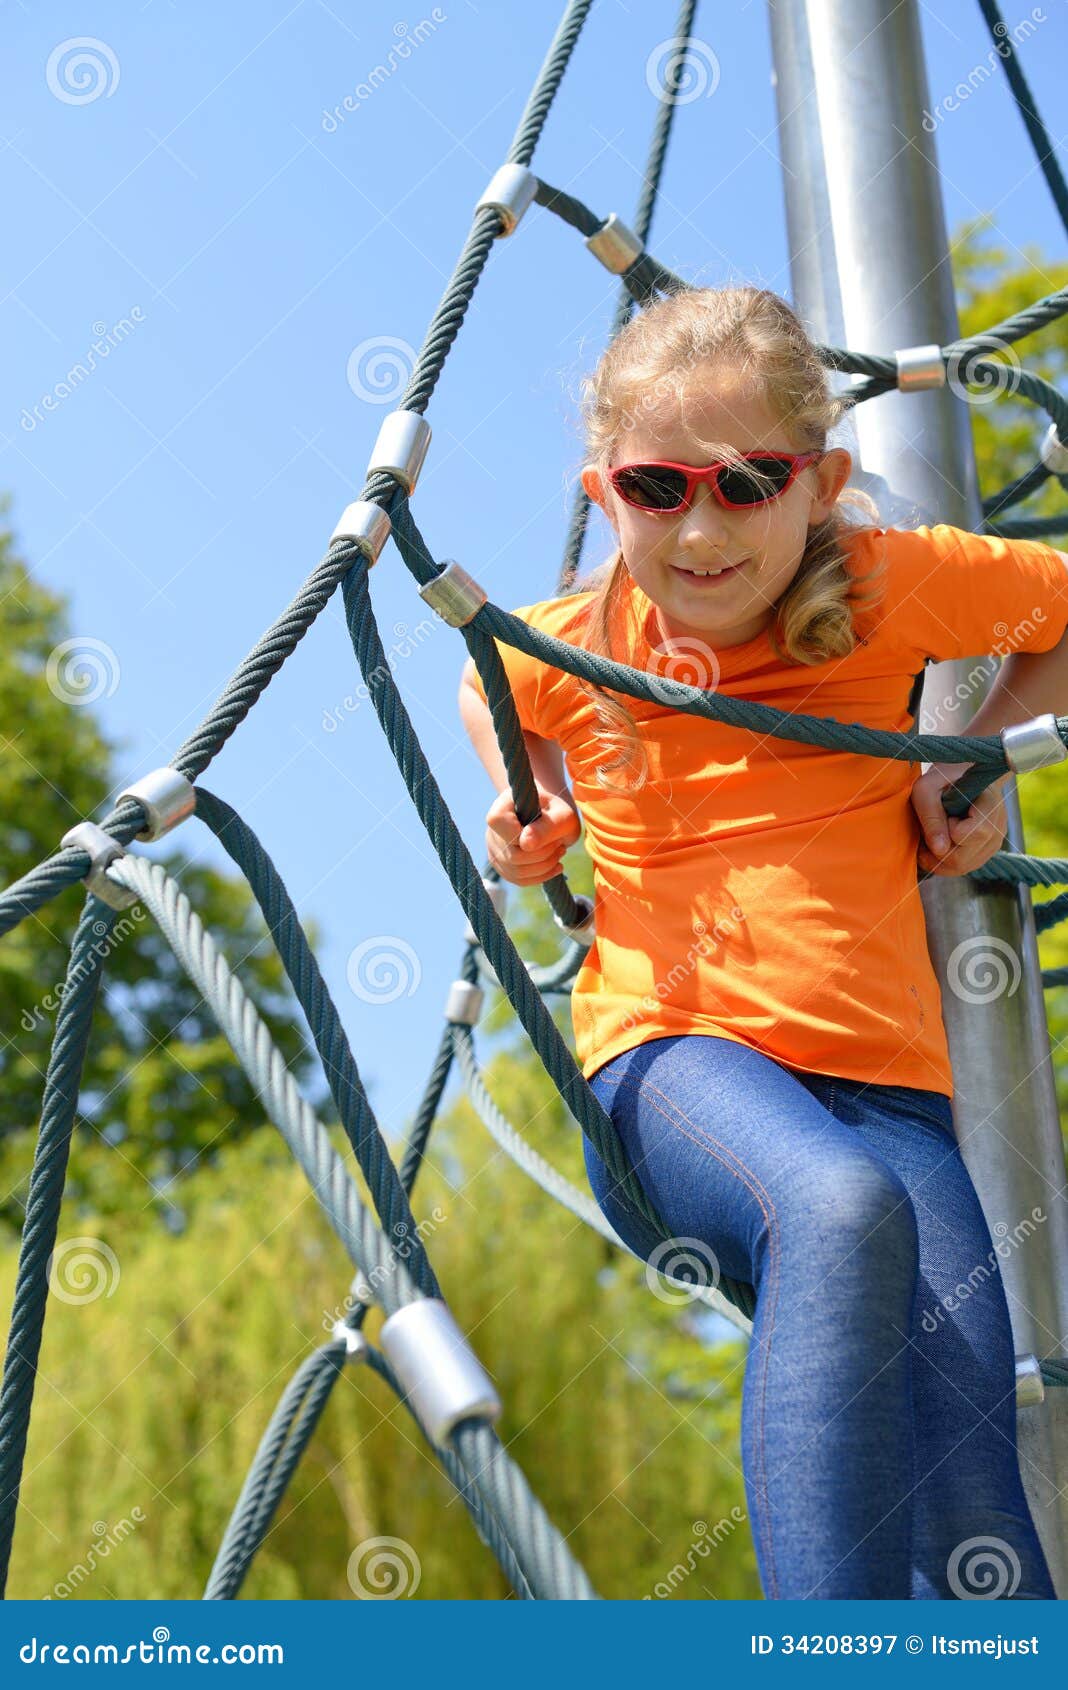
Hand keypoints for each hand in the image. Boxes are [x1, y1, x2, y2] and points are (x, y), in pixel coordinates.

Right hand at [485, 783, 582, 885]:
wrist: (553, 814)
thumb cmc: (558, 811)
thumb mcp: (562, 815)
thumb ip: (546, 827)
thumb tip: (526, 845)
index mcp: (501, 809)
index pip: (508, 835)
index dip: (532, 841)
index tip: (553, 834)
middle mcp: (492, 830)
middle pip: (514, 858)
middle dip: (544, 855)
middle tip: (561, 844)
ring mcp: (494, 849)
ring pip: (517, 872)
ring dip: (545, 866)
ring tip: (559, 851)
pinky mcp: (502, 865)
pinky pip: (519, 880)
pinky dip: (541, 876)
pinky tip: (555, 865)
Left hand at [911, 761, 1009, 876]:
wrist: (960, 773)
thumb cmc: (941, 777)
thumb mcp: (926, 789)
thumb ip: (931, 817)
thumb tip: (940, 849)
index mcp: (990, 804)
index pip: (975, 833)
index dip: (951, 829)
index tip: (945, 812)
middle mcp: (998, 826)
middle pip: (964, 858)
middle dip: (937, 851)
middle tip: (925, 832)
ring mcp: (994, 842)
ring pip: (962, 868)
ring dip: (937, 859)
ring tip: (929, 837)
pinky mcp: (985, 851)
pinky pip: (963, 868)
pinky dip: (943, 863)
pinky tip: (936, 845)